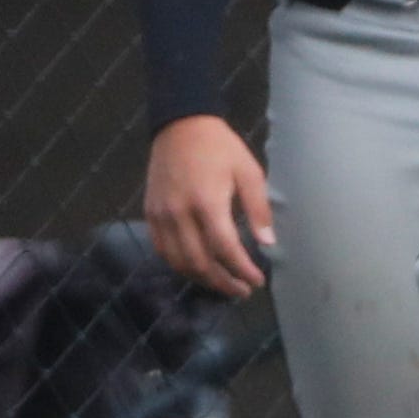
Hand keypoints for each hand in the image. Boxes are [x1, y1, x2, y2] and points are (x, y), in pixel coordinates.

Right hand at [144, 116, 271, 297]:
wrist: (180, 126)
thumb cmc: (221, 148)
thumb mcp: (249, 172)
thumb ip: (258, 209)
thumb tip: (268, 243)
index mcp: (207, 202)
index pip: (225, 248)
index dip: (242, 269)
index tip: (257, 280)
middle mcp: (179, 213)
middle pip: (199, 262)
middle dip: (222, 282)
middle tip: (243, 291)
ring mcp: (160, 215)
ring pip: (177, 261)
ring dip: (201, 278)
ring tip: (223, 284)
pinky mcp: (150, 213)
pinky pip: (162, 249)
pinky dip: (180, 264)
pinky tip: (198, 268)